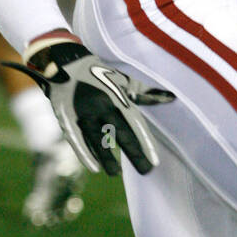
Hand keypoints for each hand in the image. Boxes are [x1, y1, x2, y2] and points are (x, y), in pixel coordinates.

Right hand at [5, 40, 173, 175]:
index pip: (135, 124)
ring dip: (107, 158)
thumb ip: (145, 93)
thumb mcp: (122, 80)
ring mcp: (83, 112)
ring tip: (116, 173)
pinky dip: (85, 154)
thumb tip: (171, 97)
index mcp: (117, 97)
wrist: (65, 63)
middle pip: (120, 134)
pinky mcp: (67, 117)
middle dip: (134, 154)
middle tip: (145, 170)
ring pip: (97, 139)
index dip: (145, 143)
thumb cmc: (98, 73)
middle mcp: (102, 105)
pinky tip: (94, 168)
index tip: (155, 161)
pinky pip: (77, 139)